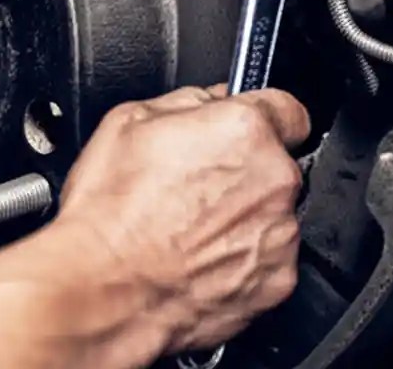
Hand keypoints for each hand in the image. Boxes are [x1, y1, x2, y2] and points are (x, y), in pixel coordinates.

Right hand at [58, 86, 310, 354]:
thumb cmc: (111, 215)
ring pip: (274, 214)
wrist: (105, 293)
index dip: (262, 118)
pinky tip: (199, 260)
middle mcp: (274, 180)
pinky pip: (270, 260)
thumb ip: (188, 100)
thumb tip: (210, 99)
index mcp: (244, 130)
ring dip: (244, 216)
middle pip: (277, 164)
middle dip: (245, 171)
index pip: (288, 109)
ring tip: (189, 229)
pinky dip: (243, 260)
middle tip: (194, 187)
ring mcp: (281, 234)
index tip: (246, 131)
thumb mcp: (128, 122)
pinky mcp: (278, 281)